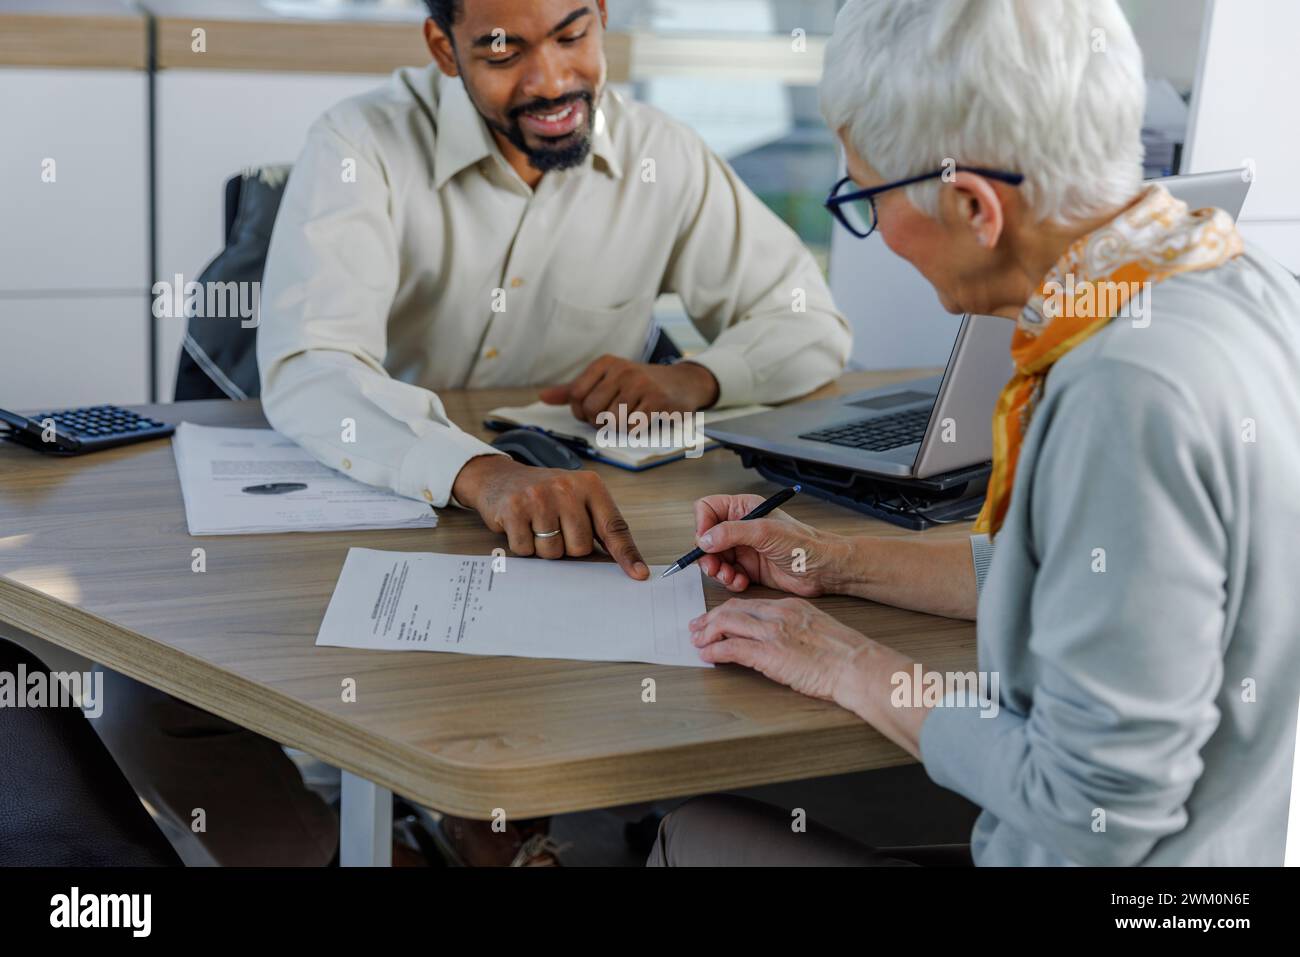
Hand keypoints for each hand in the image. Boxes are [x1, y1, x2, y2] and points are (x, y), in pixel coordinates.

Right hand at [451, 455, 648, 579]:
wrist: (499, 478)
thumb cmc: (545, 495)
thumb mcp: (576, 499)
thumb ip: (598, 525)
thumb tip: (623, 564)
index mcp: (590, 486)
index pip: (614, 526)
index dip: (626, 554)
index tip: (638, 574)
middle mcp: (567, 488)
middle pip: (580, 547)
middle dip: (567, 548)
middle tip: (555, 529)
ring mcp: (539, 497)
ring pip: (553, 552)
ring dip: (544, 549)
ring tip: (536, 526)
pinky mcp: (514, 508)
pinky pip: (526, 550)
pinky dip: (523, 546)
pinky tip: (521, 527)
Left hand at [538, 355, 718, 426]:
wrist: (683, 383)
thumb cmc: (640, 384)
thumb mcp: (607, 379)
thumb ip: (574, 389)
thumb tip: (543, 397)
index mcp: (606, 363)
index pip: (576, 395)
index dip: (582, 410)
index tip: (596, 408)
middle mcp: (622, 370)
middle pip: (593, 410)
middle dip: (600, 421)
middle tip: (615, 415)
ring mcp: (641, 385)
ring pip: (612, 422)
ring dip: (619, 427)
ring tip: (630, 416)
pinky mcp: (658, 401)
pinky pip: (632, 428)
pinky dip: (635, 431)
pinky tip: (643, 420)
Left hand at [689, 597, 871, 703]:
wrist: (857, 666)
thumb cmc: (845, 654)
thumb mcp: (817, 630)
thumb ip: (795, 629)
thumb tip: (780, 640)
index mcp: (790, 607)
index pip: (749, 604)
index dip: (727, 611)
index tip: (715, 618)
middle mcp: (778, 615)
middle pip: (733, 610)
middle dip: (710, 618)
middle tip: (697, 627)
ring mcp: (773, 633)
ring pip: (727, 624)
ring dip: (707, 633)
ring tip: (697, 641)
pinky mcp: (769, 654)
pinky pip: (732, 648)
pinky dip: (715, 652)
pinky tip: (707, 657)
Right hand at [692, 493, 849, 596]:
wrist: (822, 569)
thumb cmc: (803, 544)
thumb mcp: (764, 532)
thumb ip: (731, 533)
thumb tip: (706, 538)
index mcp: (744, 509)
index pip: (708, 509)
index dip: (702, 525)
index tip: (705, 541)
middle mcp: (741, 527)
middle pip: (707, 538)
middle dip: (707, 554)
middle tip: (714, 566)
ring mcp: (743, 549)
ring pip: (714, 559)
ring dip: (718, 570)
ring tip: (730, 576)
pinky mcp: (748, 568)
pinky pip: (726, 575)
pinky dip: (730, 581)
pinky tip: (742, 582)